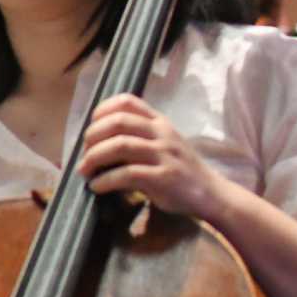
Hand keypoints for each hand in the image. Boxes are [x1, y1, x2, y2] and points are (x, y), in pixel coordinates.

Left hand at [77, 94, 228, 222]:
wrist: (212, 194)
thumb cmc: (183, 171)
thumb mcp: (166, 145)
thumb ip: (141, 137)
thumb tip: (100, 143)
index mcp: (160, 123)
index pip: (127, 102)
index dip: (102, 111)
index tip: (92, 127)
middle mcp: (162, 134)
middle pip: (117, 122)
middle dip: (92, 136)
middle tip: (84, 153)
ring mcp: (164, 155)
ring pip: (120, 146)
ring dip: (94, 158)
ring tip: (85, 171)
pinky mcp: (164, 178)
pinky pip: (127, 174)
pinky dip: (106, 180)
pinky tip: (97, 187)